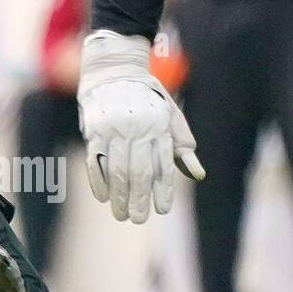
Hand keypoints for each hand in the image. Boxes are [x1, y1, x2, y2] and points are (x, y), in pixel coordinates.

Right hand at [77, 30, 204, 223]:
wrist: (116, 72)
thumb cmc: (150, 99)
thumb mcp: (172, 117)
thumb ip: (183, 147)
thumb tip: (199, 175)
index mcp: (159, 126)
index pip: (161, 164)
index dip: (162, 189)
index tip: (162, 209)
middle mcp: (136, 128)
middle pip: (137, 171)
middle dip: (139, 198)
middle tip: (139, 219)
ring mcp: (112, 130)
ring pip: (116, 169)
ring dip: (119, 195)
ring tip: (122, 215)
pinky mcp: (93, 130)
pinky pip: (95, 161)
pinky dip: (99, 181)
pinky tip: (105, 197)